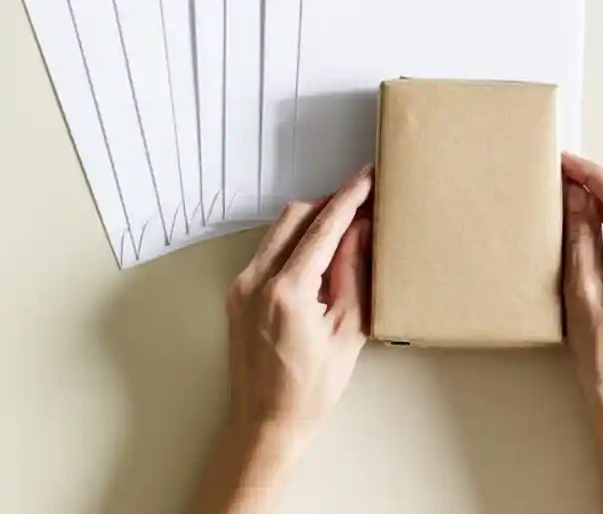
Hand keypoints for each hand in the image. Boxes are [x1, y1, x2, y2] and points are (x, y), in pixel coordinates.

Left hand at [225, 166, 373, 438]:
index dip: (349, 198)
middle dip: (329, 204)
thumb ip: (354, 274)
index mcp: (287, 291)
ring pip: (277, 231)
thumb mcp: (347, 331)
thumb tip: (361, 230)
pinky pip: (266, 252)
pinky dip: (293, 243)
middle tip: (360, 203)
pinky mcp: (235, 295)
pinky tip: (317, 257)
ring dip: (310, 222)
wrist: (264, 424)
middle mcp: (255, 280)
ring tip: (343, 229)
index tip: (367, 178)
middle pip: (294, 217)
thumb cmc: (311, 390)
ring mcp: (240, 286)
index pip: (323, 228)